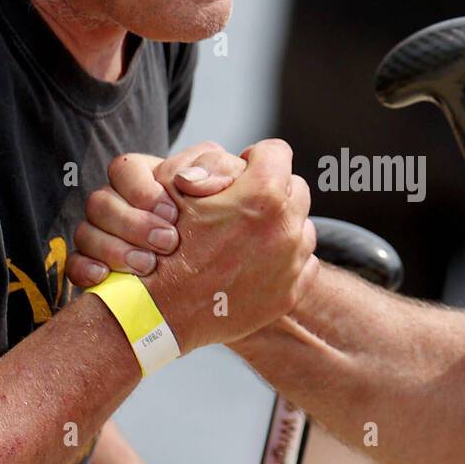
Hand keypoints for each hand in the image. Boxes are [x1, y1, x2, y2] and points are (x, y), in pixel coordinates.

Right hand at [71, 140, 317, 350]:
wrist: (161, 311)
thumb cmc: (163, 246)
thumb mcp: (177, 190)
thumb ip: (213, 166)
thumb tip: (241, 164)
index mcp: (263, 195)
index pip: (277, 152)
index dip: (256, 157)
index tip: (243, 169)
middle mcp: (286, 228)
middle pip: (296, 188)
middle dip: (273, 191)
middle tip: (245, 203)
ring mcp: (291, 263)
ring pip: (302, 226)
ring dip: (281, 225)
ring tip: (249, 236)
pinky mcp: (289, 292)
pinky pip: (303, 262)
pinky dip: (284, 259)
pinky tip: (255, 263)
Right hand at [73, 143, 247, 273]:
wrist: (226, 263)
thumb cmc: (228, 215)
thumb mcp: (232, 184)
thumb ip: (216, 169)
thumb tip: (186, 179)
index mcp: (146, 176)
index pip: (123, 168)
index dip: (142, 189)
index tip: (172, 213)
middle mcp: (119, 202)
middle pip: (100, 202)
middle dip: (132, 224)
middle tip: (167, 243)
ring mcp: (104, 234)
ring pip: (86, 233)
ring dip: (114, 249)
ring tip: (147, 266)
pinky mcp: (97, 265)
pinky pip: (75, 265)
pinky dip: (87, 271)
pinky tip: (108, 280)